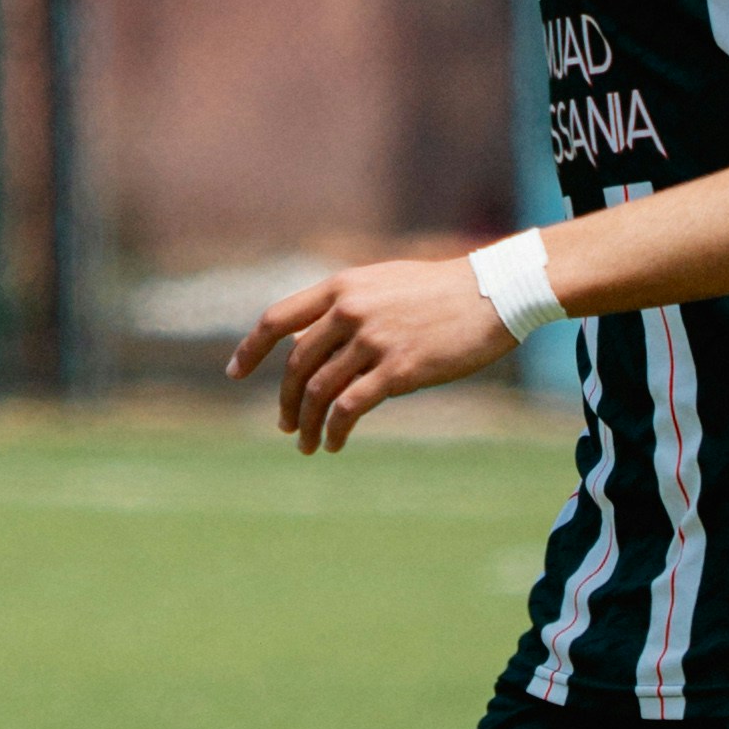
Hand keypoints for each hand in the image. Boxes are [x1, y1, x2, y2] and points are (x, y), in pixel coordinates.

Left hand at [228, 249, 510, 453]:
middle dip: (284, 401)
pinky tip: (333, 443)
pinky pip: (350, 407)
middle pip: (296, 365)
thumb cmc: (439, 291)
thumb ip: (345, 307)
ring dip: (306, 423)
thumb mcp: (382, 284)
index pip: (277, 318)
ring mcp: (372, 340)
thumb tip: (308, 339)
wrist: (492, 294)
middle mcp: (349, 311)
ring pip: (318, 391)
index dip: (251, 349)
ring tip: (307, 444)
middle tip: (284, 426)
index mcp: (341, 287)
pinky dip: (334, 430)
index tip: (235, 373)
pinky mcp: (397, 369)